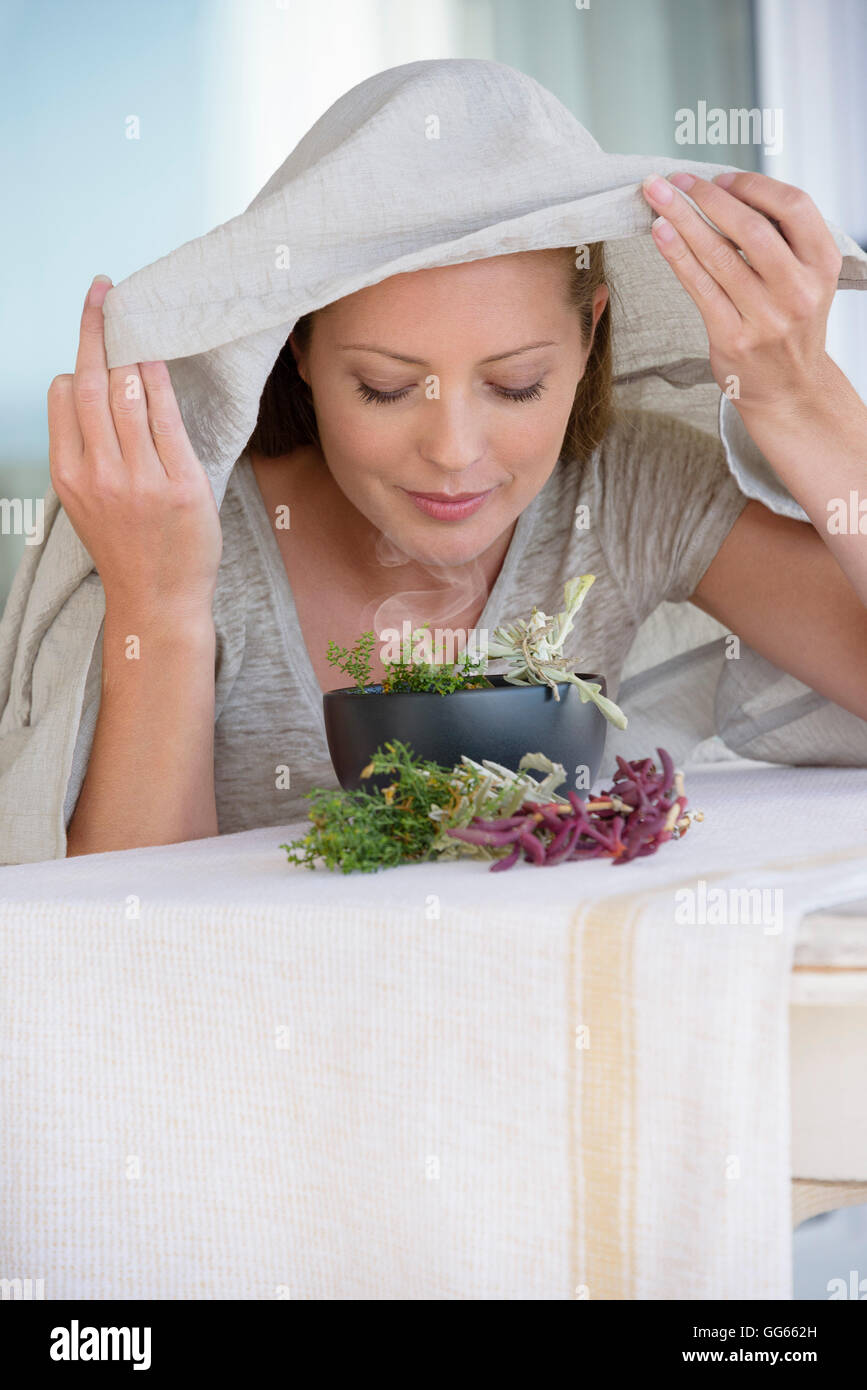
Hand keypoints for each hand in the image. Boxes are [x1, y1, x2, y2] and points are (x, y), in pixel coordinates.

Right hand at [47, 275, 222, 615]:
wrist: (160, 602)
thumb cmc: (129, 550)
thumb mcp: (88, 503)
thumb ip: (87, 453)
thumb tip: (90, 395)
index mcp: (70, 476)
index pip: (64, 398)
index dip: (77, 362)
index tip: (90, 333)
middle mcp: (100, 473)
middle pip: (93, 384)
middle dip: (95, 329)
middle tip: (103, 292)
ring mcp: (140, 479)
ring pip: (129, 394)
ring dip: (132, 351)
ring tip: (138, 319)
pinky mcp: (181, 484)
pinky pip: (167, 418)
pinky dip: (161, 381)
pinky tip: (160, 357)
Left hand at [641, 170, 843, 414]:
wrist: (790, 389)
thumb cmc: (790, 327)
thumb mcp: (807, 279)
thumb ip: (782, 240)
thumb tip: (727, 195)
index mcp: (821, 265)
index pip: (794, 207)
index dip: (754, 186)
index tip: (722, 179)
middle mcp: (797, 291)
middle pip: (750, 229)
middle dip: (708, 198)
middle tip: (678, 181)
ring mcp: (766, 317)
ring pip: (718, 256)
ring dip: (682, 220)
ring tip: (658, 198)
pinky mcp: (733, 337)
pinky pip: (699, 287)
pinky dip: (676, 255)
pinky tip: (661, 234)